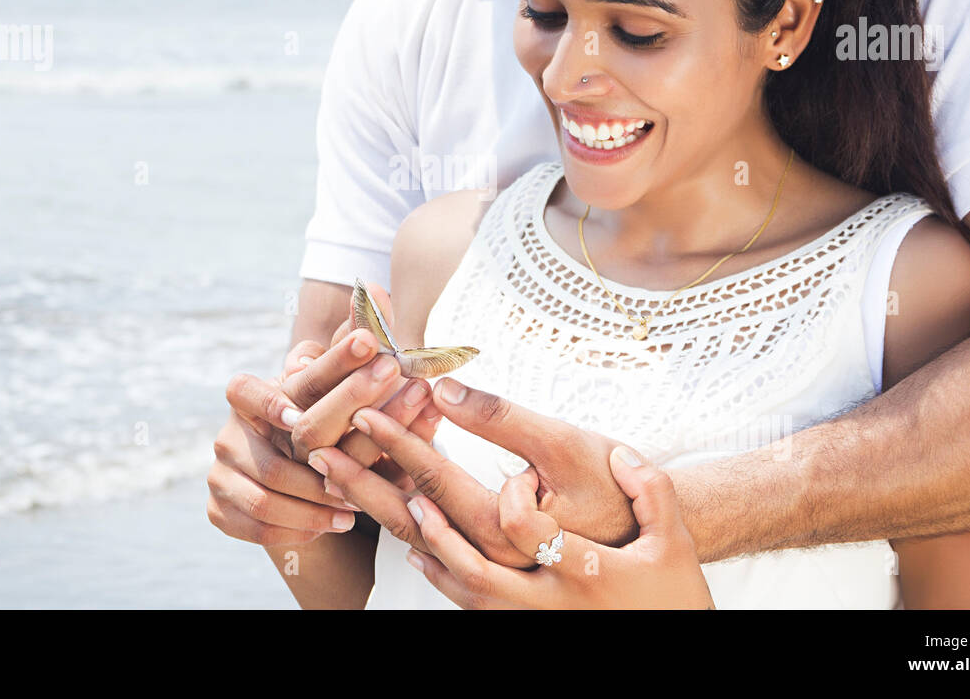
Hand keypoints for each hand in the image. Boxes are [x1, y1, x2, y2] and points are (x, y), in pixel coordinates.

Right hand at [207, 283, 443, 546]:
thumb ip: (350, 342)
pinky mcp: (220, 510)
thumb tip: (378, 290)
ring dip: (325, 492)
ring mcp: (222, 471)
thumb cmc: (313, 424)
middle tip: (394, 412)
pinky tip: (339, 521)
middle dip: (348, 415)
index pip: (282, 375)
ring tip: (368, 493)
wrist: (280, 486)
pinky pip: (259, 523)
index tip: (367, 345)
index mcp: (254, 395)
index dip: (321, 367)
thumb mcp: (331, 387)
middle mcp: (233, 430)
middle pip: (291, 432)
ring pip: (274, 486)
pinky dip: (301, 525)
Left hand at [308, 378, 636, 566]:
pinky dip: (406, 531)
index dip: (396, 441)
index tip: (360, 409)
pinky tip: (386, 510)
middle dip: (361, 480)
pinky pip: (438, 561)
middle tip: (318, 448)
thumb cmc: (613, 489)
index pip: (435, 481)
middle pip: (411, 521)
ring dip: (375, 506)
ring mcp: (493, 580)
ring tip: (334, 474)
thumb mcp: (566, 443)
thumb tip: (444, 389)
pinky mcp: (496, 581)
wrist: (651, 546)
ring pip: (419, 545)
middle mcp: (493, 564)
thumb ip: (502, 419)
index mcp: (508, 530)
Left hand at [406, 446, 714, 608]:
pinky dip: (447, 578)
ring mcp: (535, 619)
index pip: (522, 526)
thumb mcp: (671, 537)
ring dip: (435, 551)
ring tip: (414, 512)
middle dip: (436, 526)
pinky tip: (429, 554)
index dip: (517, 492)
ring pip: (468, 591)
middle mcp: (550, 601)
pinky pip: (476, 607)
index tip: (528, 475)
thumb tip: (623, 454)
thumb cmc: (672, 589)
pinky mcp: (528, 626)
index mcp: (583, 570)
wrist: (673, 631)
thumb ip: (650, 489)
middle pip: (474, 567)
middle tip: (414, 488)